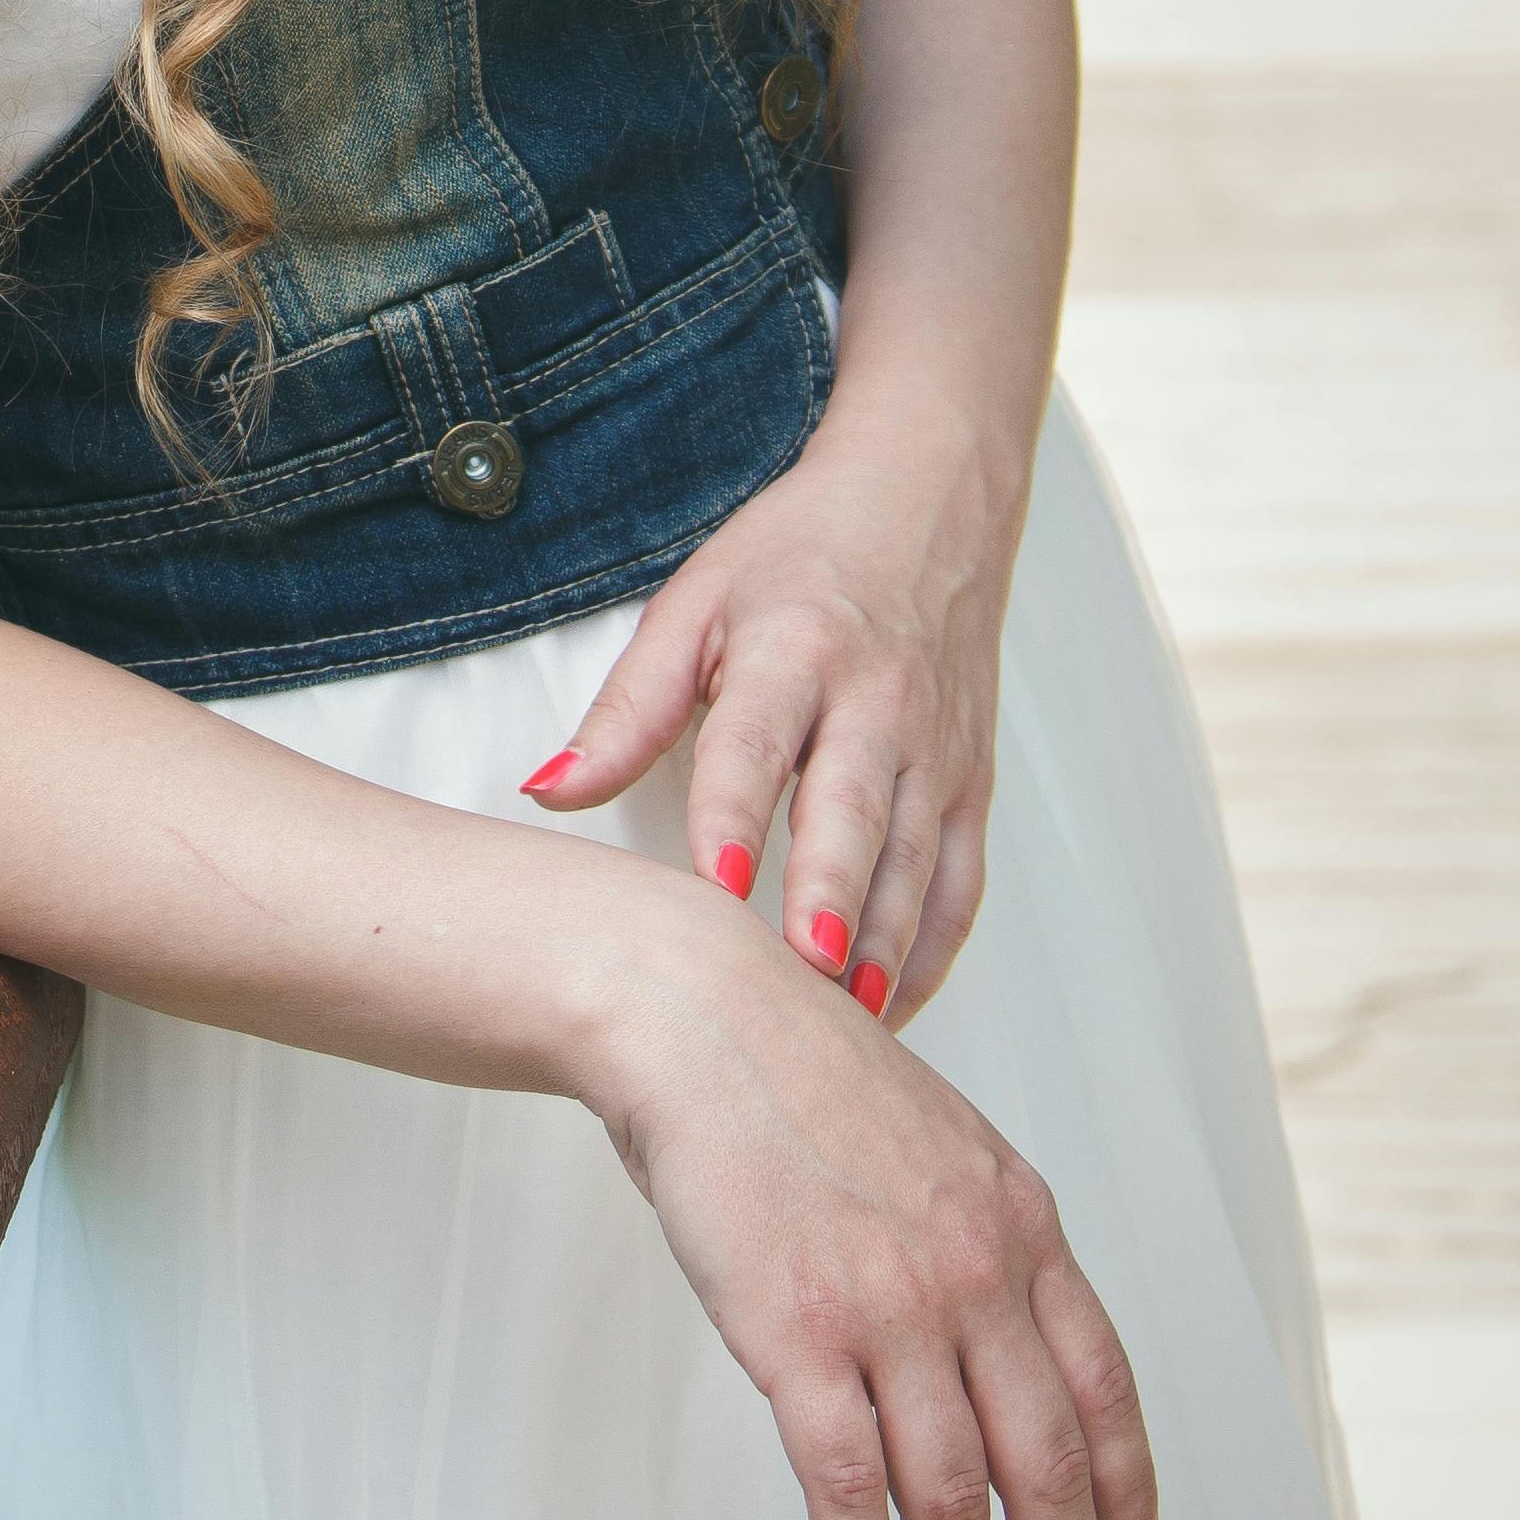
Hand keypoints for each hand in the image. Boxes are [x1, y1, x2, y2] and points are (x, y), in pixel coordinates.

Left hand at [524, 389, 1020, 1017]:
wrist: (927, 500)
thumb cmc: (799, 557)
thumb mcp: (695, 606)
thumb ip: (626, 710)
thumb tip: (546, 792)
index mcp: (793, 649)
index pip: (754, 743)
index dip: (732, 817)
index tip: (711, 889)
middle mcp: (875, 699)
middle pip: (852, 809)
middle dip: (829, 896)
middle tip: (802, 974)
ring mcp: (935, 744)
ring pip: (914, 858)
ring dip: (882, 941)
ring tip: (844, 1018)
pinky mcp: (973, 779)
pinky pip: (959, 877)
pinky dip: (930, 947)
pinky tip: (888, 1004)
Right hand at [591, 899, 1158, 1519]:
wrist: (696, 1013)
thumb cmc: (797, 1071)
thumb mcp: (937, 1141)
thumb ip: (981, 1236)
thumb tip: (1002, 1337)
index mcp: (1022, 1224)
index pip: (1106, 1387)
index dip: (1130, 1493)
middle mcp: (977, 1272)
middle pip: (1050, 1463)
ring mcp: (891, 1305)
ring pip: (955, 1493)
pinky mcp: (797, 1333)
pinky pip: (846, 1484)